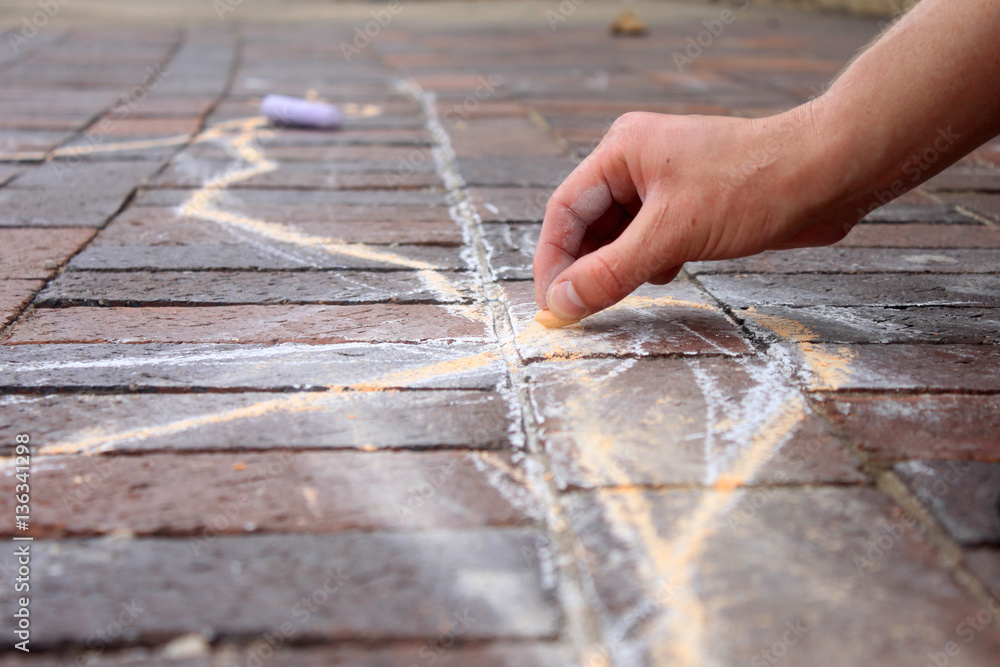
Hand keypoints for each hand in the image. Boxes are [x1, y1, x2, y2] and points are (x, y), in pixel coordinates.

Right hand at [532, 105, 854, 320]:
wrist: (832, 175)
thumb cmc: (754, 186)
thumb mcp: (672, 234)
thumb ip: (611, 272)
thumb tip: (561, 305)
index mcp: (621, 151)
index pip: (565, 211)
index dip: (552, 262)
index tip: (549, 307)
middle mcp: (637, 162)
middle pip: (588, 224)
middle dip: (583, 268)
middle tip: (578, 312)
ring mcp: (666, 182)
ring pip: (620, 235)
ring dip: (616, 268)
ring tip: (621, 294)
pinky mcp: (692, 204)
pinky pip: (650, 239)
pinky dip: (648, 262)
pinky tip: (668, 274)